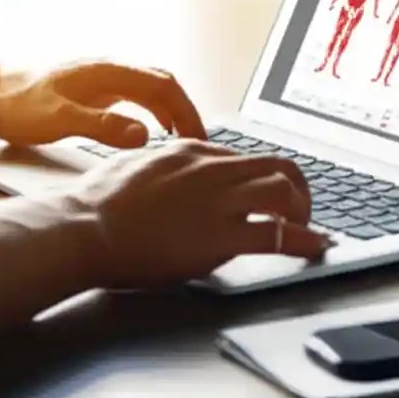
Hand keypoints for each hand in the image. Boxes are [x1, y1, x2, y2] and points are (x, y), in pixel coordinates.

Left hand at [0, 62, 206, 147]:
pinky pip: (136, 96)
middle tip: (199, 143)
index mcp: (108, 71)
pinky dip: (153, 112)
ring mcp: (102, 78)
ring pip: (151, 89)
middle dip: (186, 111)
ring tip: (183, 139)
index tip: (198, 139)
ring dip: (171, 111)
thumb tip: (145, 135)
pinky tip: (152, 131)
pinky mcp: (93, 89)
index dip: (187, 111)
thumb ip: (103, 126)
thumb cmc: (18, 107)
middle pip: (163, 84)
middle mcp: (109, 69)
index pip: (164, 85)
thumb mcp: (60, 120)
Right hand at [71, 139, 331, 287]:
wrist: (83, 227)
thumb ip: (160, 168)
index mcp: (190, 151)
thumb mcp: (133, 166)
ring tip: (306, 227)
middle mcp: (211, 168)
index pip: (242, 158)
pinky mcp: (220, 235)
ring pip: (284, 189)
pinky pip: (277, 234)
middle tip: (298, 208)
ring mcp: (218, 200)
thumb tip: (166, 177)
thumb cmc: (95, 204)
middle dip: (296, 186)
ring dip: (303, 209)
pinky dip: (305, 239)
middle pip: (275, 164)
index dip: (259, 179)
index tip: (265, 194)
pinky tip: (315, 246)